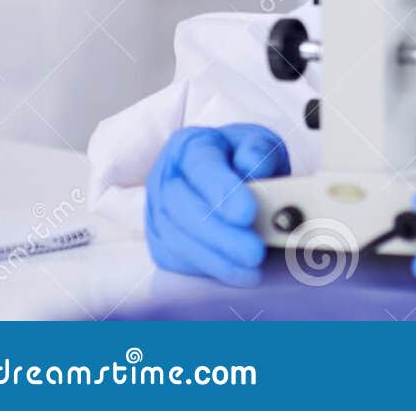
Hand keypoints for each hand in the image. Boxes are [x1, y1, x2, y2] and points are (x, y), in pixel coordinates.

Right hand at [145, 124, 289, 286]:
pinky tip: (234, 273)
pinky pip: (175, 259)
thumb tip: (252, 166)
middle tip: (254, 251)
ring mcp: (157, 210)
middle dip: (220, 234)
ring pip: (176, 238)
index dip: (222, 191)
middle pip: (182, 207)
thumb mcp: (258, 143)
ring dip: (214, 258)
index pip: (201, 166)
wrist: (228, 171)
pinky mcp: (160, 239)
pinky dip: (205, 269)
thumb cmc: (242, 156)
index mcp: (189, 146)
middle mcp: (166, 177)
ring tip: (250, 269)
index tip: (247, 214)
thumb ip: (258, 151)